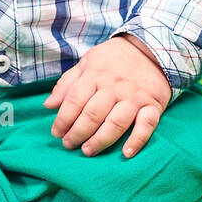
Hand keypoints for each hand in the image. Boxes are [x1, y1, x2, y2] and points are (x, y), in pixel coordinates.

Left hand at [44, 35, 171, 158]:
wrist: (151, 48)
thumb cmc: (114, 59)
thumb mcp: (87, 62)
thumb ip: (67, 83)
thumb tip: (48, 105)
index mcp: (96, 74)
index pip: (75, 100)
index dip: (63, 119)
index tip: (56, 133)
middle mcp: (114, 86)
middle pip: (93, 114)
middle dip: (77, 133)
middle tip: (69, 144)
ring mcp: (134, 96)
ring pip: (116, 122)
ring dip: (100, 139)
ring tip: (88, 150)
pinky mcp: (153, 104)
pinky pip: (147, 124)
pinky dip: (137, 140)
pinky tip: (126, 153)